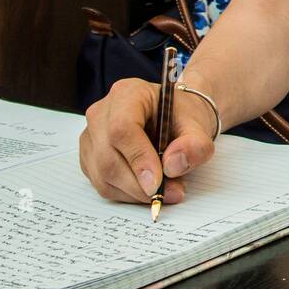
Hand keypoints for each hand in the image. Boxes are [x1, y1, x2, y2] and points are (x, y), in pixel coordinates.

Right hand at [79, 77, 216, 203]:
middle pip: (108, 157)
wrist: (174, 118)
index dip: (138, 159)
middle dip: (139, 184)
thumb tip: (172, 166)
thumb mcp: (198, 125)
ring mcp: (91, 135)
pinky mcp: (89, 157)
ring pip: (103, 176)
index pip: (122, 128)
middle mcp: (102, 113)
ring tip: (165, 189)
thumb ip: (194, 144)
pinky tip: (147, 186)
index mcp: (127, 94)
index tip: (157, 183)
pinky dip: (126, 194)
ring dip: (135, 192)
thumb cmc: (182, 117)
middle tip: (169, 193)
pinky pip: (102, 184)